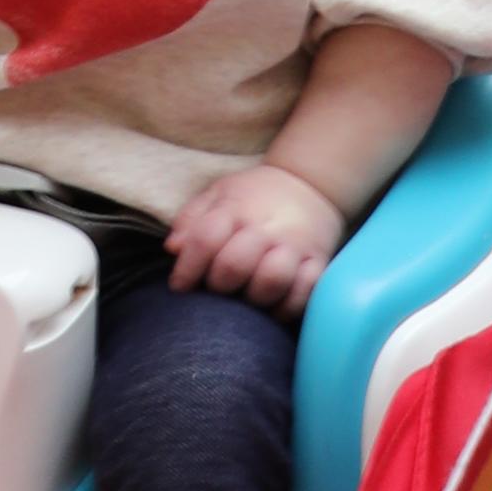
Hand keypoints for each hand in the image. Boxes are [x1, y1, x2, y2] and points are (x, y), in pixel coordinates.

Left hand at [164, 157, 346, 311]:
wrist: (308, 183)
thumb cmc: (254, 196)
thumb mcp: (218, 194)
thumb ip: (191, 219)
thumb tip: (173, 248)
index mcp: (235, 208)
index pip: (205, 239)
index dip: (187, 269)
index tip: (180, 287)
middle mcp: (266, 227)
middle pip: (235, 265)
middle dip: (219, 286)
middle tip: (217, 291)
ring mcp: (295, 245)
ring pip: (272, 280)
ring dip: (254, 297)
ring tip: (248, 298)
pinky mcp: (318, 261)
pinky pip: (306, 292)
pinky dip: (288, 306)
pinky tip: (275, 306)